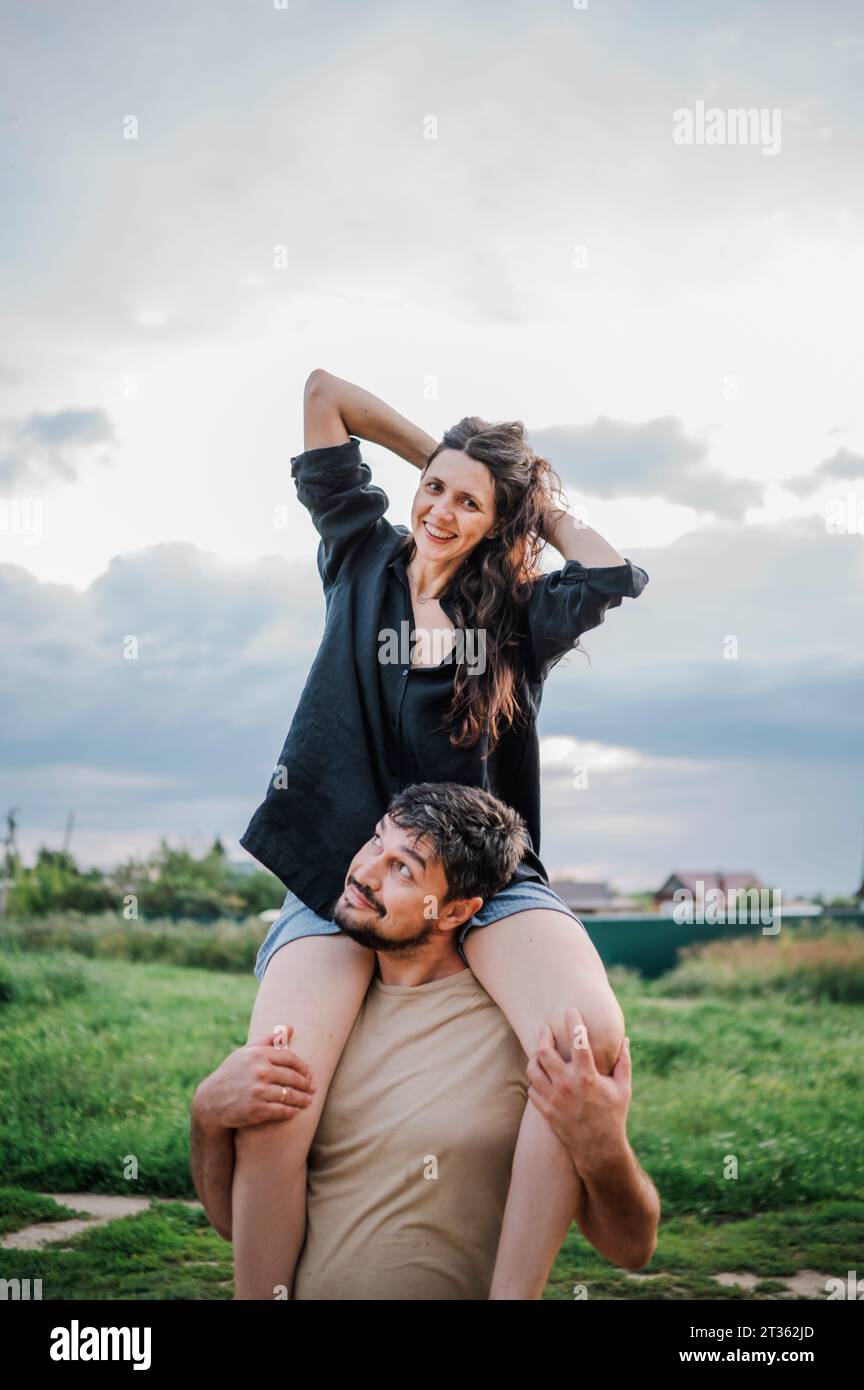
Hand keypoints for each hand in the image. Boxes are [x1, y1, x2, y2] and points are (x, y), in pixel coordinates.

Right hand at [193, 1027, 316, 1130]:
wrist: (211, 1102)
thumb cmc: (231, 1073)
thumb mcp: (245, 1053)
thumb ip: (268, 1040)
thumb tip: (290, 1028)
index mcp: (259, 1055)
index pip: (290, 1058)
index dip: (303, 1066)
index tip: (309, 1072)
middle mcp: (260, 1071)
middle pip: (293, 1077)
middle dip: (306, 1084)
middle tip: (313, 1088)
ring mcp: (258, 1091)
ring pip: (290, 1095)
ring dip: (302, 1099)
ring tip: (308, 1100)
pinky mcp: (257, 1110)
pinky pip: (282, 1111)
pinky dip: (291, 1111)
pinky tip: (295, 1111)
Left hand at [526, 1007, 631, 1164]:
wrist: (599, 1149)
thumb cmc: (613, 1116)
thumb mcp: (623, 1088)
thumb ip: (623, 1062)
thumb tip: (624, 1039)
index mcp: (587, 1078)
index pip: (577, 1041)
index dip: (573, 1022)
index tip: (571, 1010)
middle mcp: (567, 1086)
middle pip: (543, 1052)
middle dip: (542, 1035)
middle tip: (545, 1028)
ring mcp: (553, 1099)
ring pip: (532, 1069)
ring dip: (535, 1056)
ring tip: (540, 1049)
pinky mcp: (545, 1111)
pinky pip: (532, 1088)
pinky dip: (535, 1078)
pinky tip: (542, 1073)